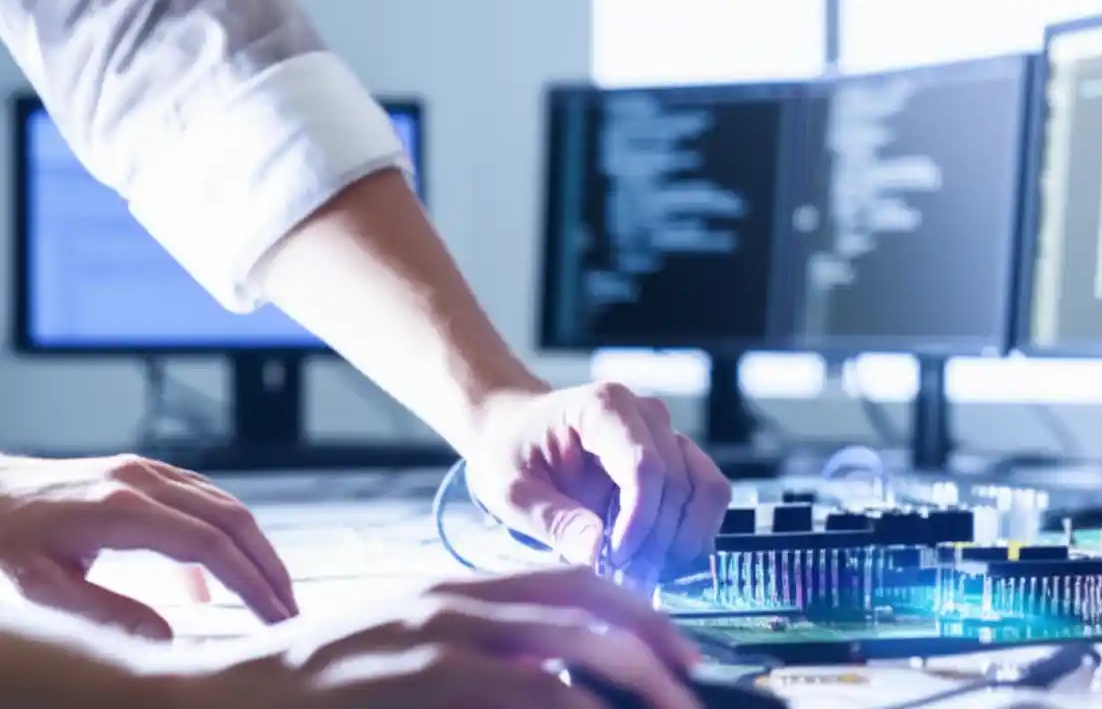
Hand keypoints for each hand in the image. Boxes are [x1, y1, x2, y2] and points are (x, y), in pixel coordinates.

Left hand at [0, 454, 296, 638]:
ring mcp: (145, 470)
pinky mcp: (142, 472)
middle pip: (231, 518)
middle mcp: (141, 479)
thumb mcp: (39, 586)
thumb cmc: (1, 539)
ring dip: (254, 548)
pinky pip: (202, 499)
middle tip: (291, 608)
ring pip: (224, 504)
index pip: (209, 544)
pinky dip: (224, 535)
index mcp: (120, 507)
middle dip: (267, 566)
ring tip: (272, 591)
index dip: (249, 582)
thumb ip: (104, 612)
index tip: (275, 616)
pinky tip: (217, 578)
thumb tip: (164, 640)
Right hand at [188, 567, 701, 708]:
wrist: (237, 693)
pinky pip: (520, 692)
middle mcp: (456, 600)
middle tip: (691, 680)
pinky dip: (569, 706)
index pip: (570, 577)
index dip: (635, 607)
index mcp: (457, 587)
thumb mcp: (412, 642)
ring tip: (671, 706)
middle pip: (584, 604)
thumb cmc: (326, 677)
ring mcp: (437, 639)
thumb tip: (552, 674)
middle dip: (652, 641)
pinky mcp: (419, 678)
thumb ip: (481, 648)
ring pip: (565, 648)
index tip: (675, 644)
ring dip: (630, 678)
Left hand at [466, 383, 731, 585]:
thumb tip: (600, 554)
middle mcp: (647, 415)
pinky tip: (659, 560)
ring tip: (644, 573)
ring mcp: (669, 436)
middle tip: (624, 580)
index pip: (644, 466)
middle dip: (657, 541)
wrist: (513, 432)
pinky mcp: (679, 461)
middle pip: (679, 485)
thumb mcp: (512, 491)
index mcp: (603, 408)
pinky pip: (708, 497)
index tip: (615, 562)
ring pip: (707, 491)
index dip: (640, 521)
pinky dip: (693, 534)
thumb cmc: (510, 454)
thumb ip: (555, 520)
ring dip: (684, 541)